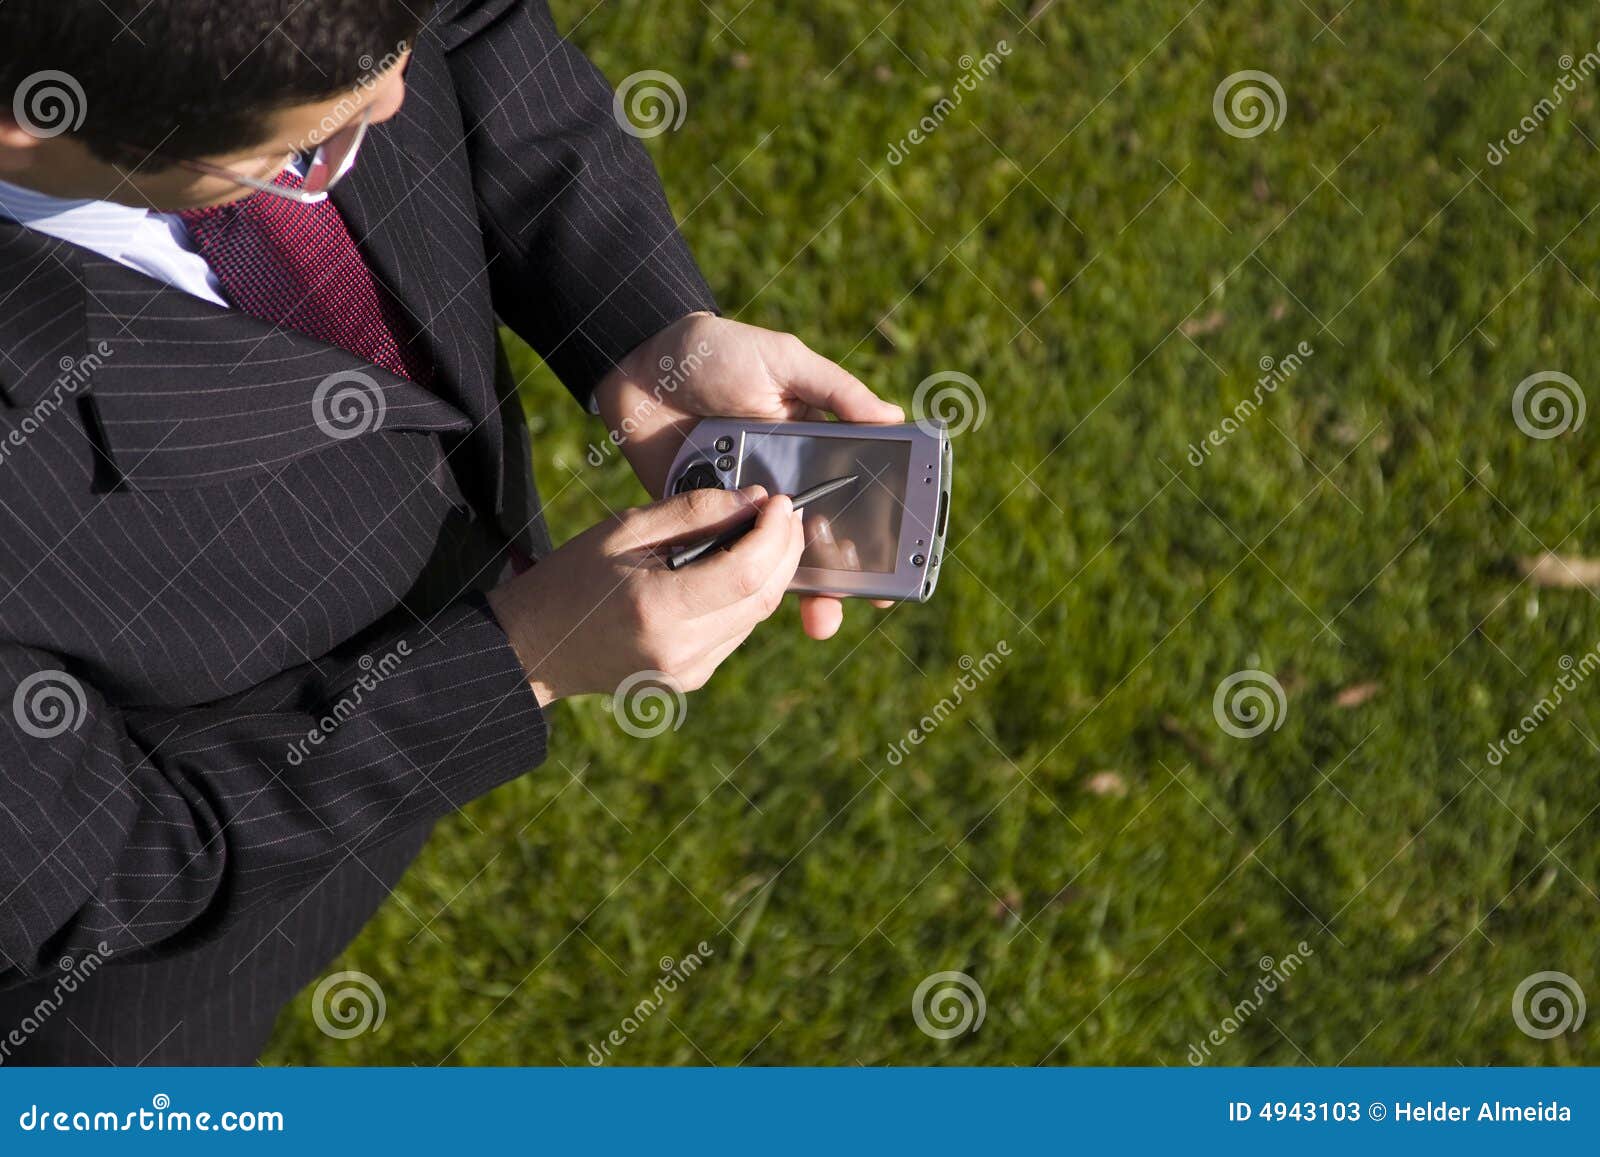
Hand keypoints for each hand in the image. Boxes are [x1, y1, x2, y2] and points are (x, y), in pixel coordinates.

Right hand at [486, 485, 803, 705]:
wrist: (537, 647)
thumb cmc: (574, 578)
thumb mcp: (625, 530)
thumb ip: (693, 512)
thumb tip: (754, 500)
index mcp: (657, 609)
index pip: (745, 572)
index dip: (773, 534)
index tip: (779, 502)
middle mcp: (678, 650)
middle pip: (761, 599)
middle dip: (783, 551)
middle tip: (784, 515)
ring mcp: (687, 673)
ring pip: (755, 617)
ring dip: (770, 574)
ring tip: (765, 535)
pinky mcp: (690, 680)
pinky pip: (735, 633)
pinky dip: (746, 598)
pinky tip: (737, 569)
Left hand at [592, 313, 903, 639]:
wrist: (638, 364)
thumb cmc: (717, 352)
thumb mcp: (783, 361)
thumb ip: (835, 390)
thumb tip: (893, 416)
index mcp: (814, 452)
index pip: (854, 500)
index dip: (876, 536)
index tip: (896, 569)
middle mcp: (783, 487)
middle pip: (819, 543)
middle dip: (836, 583)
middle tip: (836, 609)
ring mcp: (742, 508)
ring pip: (771, 560)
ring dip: (787, 588)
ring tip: (806, 614)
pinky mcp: (702, 519)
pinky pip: (722, 556)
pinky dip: (734, 580)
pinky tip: (746, 597)